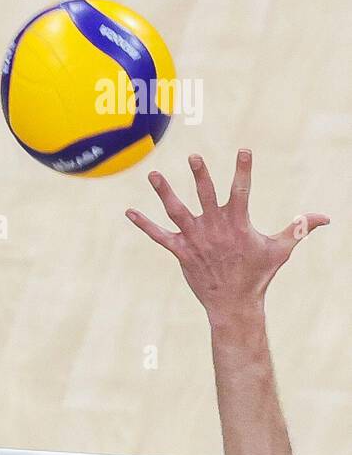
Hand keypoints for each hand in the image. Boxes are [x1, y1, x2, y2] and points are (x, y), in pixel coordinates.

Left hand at [126, 150, 329, 322]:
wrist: (233, 304)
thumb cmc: (258, 275)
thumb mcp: (280, 250)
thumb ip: (299, 229)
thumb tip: (326, 217)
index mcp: (237, 223)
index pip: (241, 191)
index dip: (243, 170)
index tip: (244, 150)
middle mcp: (214, 228)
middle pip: (205, 196)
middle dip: (201, 175)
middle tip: (194, 156)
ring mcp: (195, 239)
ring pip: (176, 211)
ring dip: (164, 193)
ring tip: (153, 174)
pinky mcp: (180, 251)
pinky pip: (158, 236)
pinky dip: (144, 225)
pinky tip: (129, 212)